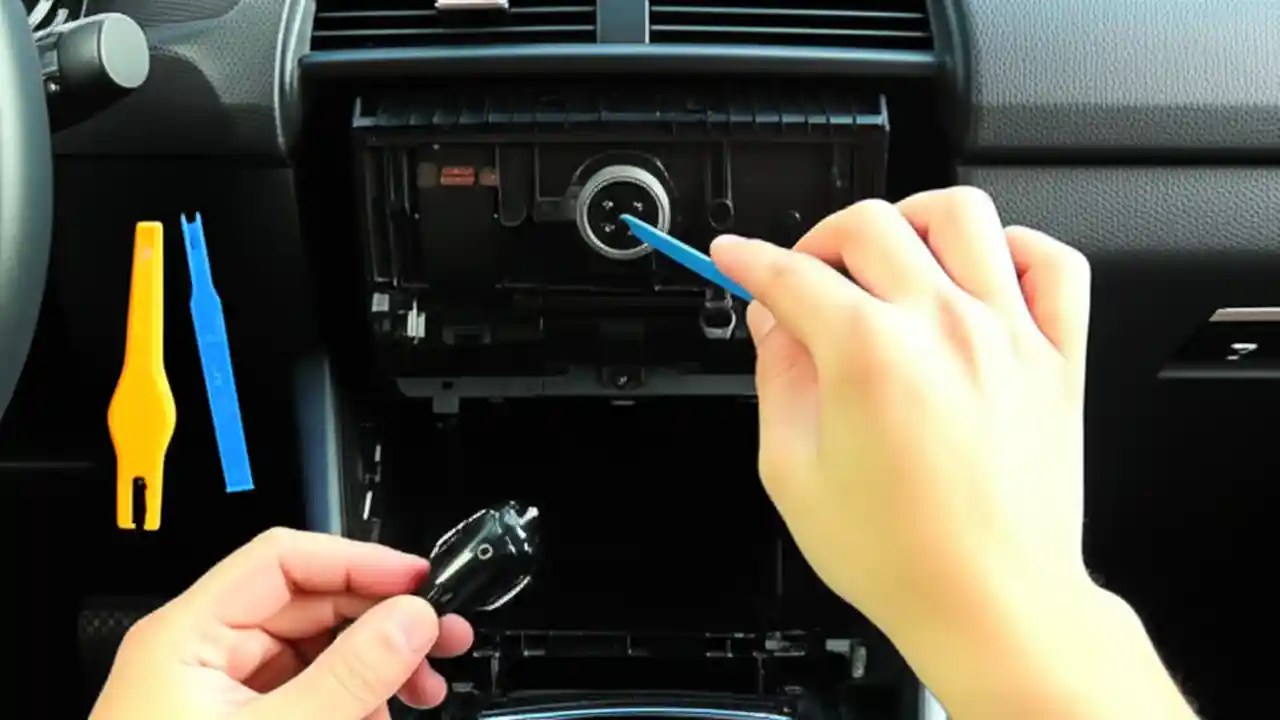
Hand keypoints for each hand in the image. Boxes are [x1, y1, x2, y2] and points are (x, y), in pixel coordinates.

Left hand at [90, 528, 474, 719]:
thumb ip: (347, 677)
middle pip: (308, 605)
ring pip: (316, 652)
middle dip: (381, 622)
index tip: (417, 584)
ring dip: (376, 667)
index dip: (358, 562)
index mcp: (187, 636)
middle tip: (441, 639)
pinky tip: (382, 717)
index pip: (283, 561)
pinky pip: (308, 693)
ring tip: (421, 691)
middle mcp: (201, 654)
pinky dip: (352, 701)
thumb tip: (409, 620)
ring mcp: (220, 693)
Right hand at [712, 188, 1092, 630]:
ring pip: (962, 214)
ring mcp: (1008, 334)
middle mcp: (942, 327)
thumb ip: (777, 379)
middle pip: (868, 225)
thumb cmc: (900, 556)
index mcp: (868, 355)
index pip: (791, 274)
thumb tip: (773, 323)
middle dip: (818, 241)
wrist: (990, 603)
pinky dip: (1014, 248)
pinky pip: (1052, 262)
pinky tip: (980, 273)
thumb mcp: (793, 472)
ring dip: (911, 222)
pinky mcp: (1058, 356)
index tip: (735, 258)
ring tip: (892, 257)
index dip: (747, 260)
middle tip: (805, 278)